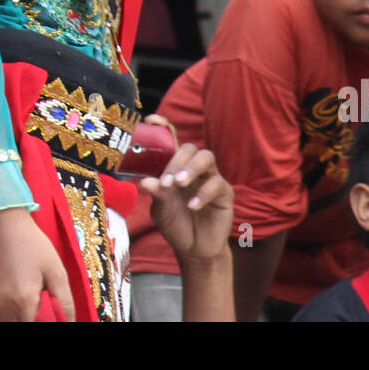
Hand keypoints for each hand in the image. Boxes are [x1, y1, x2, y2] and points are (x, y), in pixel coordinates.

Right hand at [0, 206, 75, 321]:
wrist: (2, 226)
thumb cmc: (32, 244)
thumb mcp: (55, 269)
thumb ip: (64, 301)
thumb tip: (70, 321)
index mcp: (24, 300)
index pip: (34, 327)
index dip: (46, 322)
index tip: (50, 311)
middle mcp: (4, 306)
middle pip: (21, 327)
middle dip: (34, 320)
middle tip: (41, 301)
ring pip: (9, 323)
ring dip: (21, 317)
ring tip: (30, 296)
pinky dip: (10, 312)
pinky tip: (17, 293)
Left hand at [140, 114, 233, 264]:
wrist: (194, 250)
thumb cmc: (176, 225)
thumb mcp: (161, 211)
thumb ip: (156, 194)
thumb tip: (144, 181)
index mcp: (175, 168)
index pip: (172, 140)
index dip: (163, 127)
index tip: (151, 119)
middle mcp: (193, 169)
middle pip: (190, 148)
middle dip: (178, 160)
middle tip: (168, 180)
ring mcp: (210, 178)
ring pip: (207, 157)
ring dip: (192, 168)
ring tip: (179, 184)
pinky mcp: (225, 193)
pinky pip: (217, 184)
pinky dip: (203, 193)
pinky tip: (193, 206)